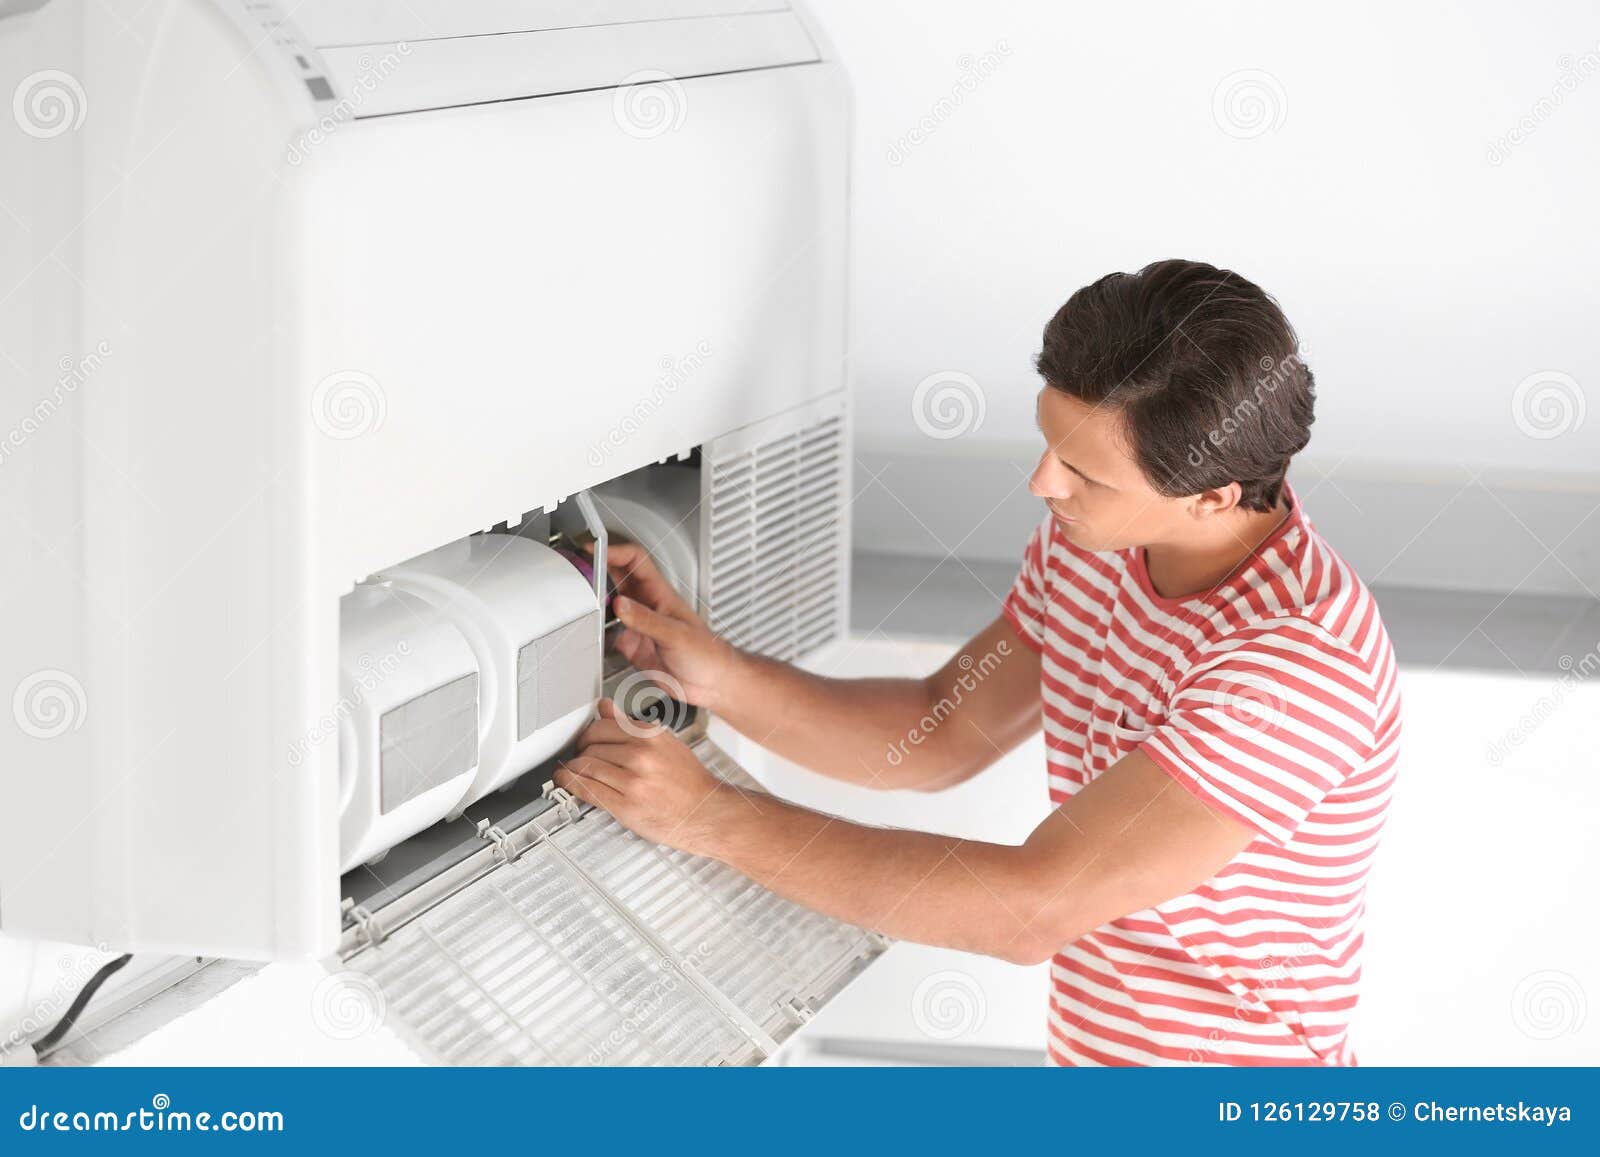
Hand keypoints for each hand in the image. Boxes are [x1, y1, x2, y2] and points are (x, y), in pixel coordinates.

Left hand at [554, 697, 736, 856]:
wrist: (706, 812)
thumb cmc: (689, 781)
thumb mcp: (665, 743)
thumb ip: (631, 725)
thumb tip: (606, 707)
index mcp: (650, 736)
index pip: (602, 725)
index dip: (587, 733)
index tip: (584, 739)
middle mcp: (641, 755)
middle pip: (591, 746)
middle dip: (580, 751)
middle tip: (577, 756)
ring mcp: (632, 781)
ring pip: (586, 767)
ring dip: (572, 769)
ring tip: (570, 770)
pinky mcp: (625, 805)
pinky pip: (589, 791)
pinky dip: (572, 785)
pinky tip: (568, 782)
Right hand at [591, 540, 741, 710]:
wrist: (712, 684)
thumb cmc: (707, 653)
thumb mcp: (675, 634)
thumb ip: (646, 620)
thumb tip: (620, 605)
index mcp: (660, 594)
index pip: (634, 561)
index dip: (614, 551)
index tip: (593, 551)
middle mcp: (647, 607)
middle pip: (616, 579)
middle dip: (596, 573)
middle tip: (576, 573)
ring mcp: (639, 626)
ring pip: (609, 607)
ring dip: (595, 605)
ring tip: (578, 603)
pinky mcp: (634, 647)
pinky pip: (609, 636)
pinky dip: (598, 635)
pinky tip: (591, 636)